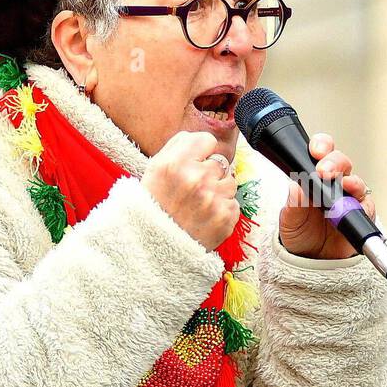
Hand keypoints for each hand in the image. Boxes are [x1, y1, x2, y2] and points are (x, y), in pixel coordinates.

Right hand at [141, 131, 238, 250]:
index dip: (200, 152)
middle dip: (209, 174)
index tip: (193, 164)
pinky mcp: (225, 218)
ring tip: (199, 205)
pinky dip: (222, 210)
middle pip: (220, 162)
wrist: (153, 247)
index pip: (207, 140)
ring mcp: (213, 199)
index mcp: (176, 163)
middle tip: (192, 191)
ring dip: (218, 191)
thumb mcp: (154, 169)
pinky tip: (204, 217)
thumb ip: (179, 146)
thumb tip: (203, 139)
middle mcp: (196, 179)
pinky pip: (233, 203)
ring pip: (230, 182)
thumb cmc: (153, 207)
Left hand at [278, 133, 375, 258]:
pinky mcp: (362, 215)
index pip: (321, 152)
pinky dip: (362, 202)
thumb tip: (295, 186)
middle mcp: (334, 183)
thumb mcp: (289, 220)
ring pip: (355, 180)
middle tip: (324, 170)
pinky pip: (366, 204)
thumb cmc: (301, 234)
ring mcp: (349, 198)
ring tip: (343, 184)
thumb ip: (292, 204)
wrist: (312, 261)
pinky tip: (355, 201)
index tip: (315, 150)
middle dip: (334, 161)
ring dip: (349, 179)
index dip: (321, 146)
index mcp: (315, 177)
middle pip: (341, 162)